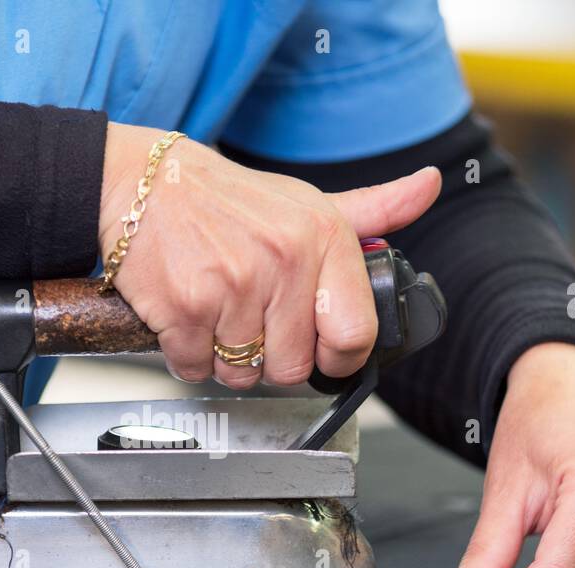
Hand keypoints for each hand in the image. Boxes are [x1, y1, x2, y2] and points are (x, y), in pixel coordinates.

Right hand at [99, 123, 440, 386]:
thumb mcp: (307, 201)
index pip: (354, 335)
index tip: (319, 348)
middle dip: (269, 358)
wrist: (145, 184)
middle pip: (293, 368)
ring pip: (242, 375)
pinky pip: (195, 369)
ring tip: (217, 312)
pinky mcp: (186, 309)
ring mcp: (234, 286)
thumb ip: (372, 210)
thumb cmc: (226, 200)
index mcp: (323, 238)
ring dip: (225, 359)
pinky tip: (187, 316)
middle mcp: (284, 261)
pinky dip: (187, 356)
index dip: (336, 356)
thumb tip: (429, 186)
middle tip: (250, 319)